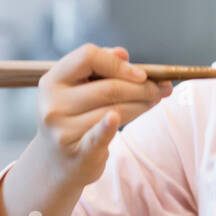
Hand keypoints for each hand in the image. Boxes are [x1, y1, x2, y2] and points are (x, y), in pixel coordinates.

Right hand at [35, 43, 172, 186]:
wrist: (56, 162)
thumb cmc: (74, 118)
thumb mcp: (77, 90)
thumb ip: (99, 68)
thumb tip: (123, 53)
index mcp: (53, 80)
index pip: (87, 57)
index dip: (118, 63)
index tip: (142, 74)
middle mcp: (53, 104)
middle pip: (108, 87)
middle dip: (141, 88)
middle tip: (162, 89)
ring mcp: (62, 130)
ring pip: (114, 110)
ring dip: (141, 105)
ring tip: (155, 101)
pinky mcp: (76, 153)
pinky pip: (97, 137)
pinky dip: (108, 127)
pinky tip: (116, 119)